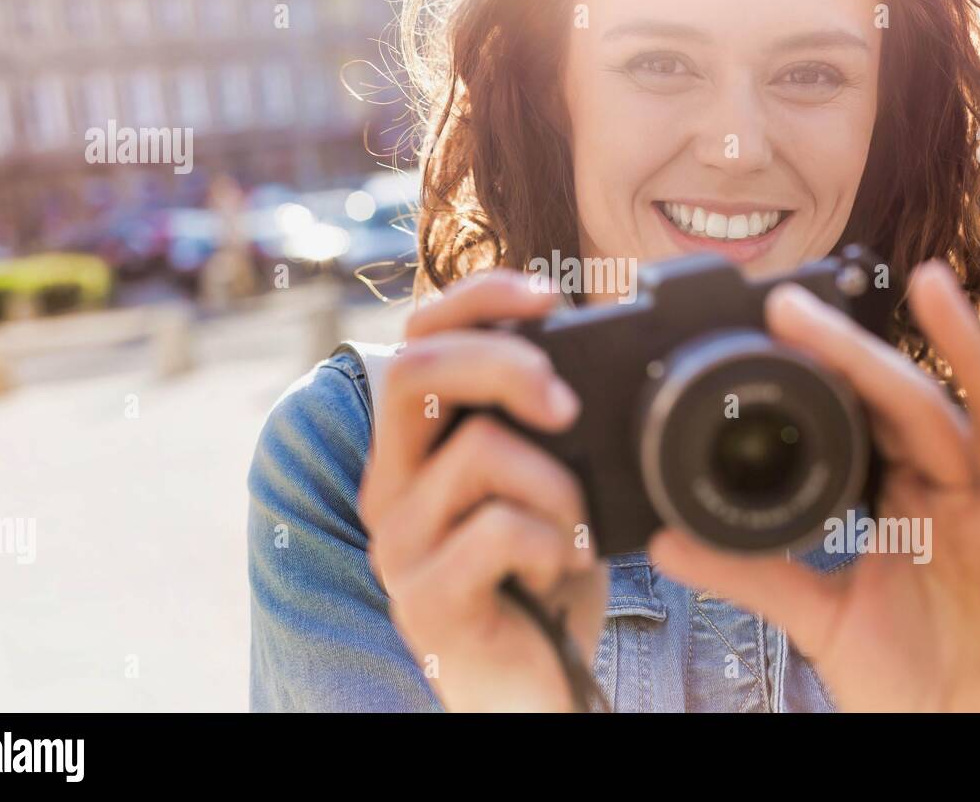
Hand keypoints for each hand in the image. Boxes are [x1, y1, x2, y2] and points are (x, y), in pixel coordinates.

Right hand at [358, 271, 607, 711]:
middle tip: (568, 405)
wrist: (533, 683)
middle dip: (507, 365)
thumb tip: (589, 338)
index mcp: (416, 445)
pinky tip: (560, 571)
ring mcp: (398, 543)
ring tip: (574, 530)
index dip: (477, 297)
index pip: (418, 337)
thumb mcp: (546, 479)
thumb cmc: (541, 574)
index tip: (550, 295)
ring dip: (559, 485)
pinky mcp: (424, 600)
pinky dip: (555, 543)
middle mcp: (389, 484)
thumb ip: (541, 420)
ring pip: (477, 452)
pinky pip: (500, 531)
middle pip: (417, 370)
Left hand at [650, 260, 979, 711]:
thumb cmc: (909, 680)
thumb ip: (755, 575)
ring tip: (934, 288)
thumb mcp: (823, 617)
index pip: (869, 418)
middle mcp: (961, 501)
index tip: (776, 326)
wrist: (963, 743)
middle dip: (863, 355)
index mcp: (909, 501)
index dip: (829, 372)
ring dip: (969, 356)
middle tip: (800, 303)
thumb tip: (666, 542)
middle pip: (918, 409)